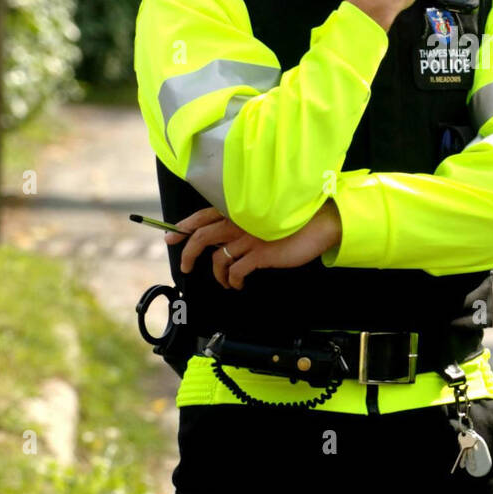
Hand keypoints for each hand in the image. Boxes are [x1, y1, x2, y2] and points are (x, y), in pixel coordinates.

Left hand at [164, 202, 343, 288]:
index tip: (171, 236)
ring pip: (218, 259)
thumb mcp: (265, 215)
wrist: (321, 224)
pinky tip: (239, 284)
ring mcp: (249, 237)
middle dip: (188, 253)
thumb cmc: (296, 219)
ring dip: (217, 275)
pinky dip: (233, 281)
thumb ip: (245, 220)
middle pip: (202, 237)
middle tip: (184, 266)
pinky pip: (236, 272)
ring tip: (225, 282)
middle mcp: (240, 221)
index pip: (203, 216)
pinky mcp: (260, 254)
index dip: (184, 226)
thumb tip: (228, 236)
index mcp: (239, 208)